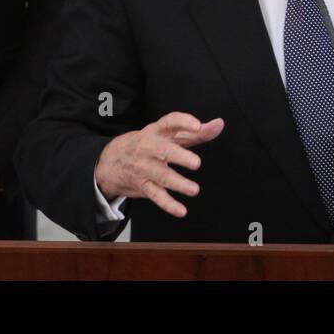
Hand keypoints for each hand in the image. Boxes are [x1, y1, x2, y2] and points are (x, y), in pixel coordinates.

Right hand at [94, 112, 224, 217]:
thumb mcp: (170, 135)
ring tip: (194, 190)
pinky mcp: (143, 185)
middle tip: (196, 163)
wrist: (113, 159)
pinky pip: (156, 196)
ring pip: (161, 176)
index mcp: (158, 131)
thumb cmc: (151, 143)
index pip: (170, 122)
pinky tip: (181, 211)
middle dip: (180, 157)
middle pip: (164, 151)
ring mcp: (145, 167)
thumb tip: (219, 125)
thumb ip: (197, 132)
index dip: (183, 122)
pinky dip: (168, 204)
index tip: (197, 126)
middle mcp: (150, 148)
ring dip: (178, 183)